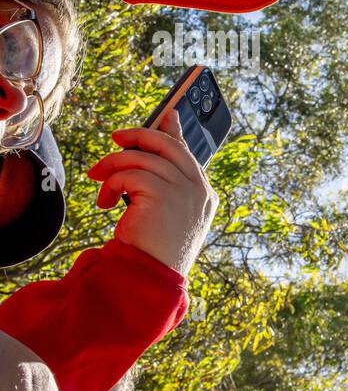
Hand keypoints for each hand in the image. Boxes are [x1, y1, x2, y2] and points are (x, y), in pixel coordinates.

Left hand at [86, 109, 217, 275]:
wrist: (152, 276)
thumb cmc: (156, 248)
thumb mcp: (166, 211)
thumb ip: (167, 178)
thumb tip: (163, 146)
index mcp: (204, 195)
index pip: (188, 153)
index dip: (173, 131)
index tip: (166, 114)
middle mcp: (200, 190)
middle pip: (168, 145)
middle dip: (139, 136)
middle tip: (115, 139)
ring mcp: (185, 192)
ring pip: (142, 158)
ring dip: (113, 167)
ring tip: (100, 183)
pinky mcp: (163, 195)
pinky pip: (129, 174)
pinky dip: (111, 185)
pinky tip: (105, 202)